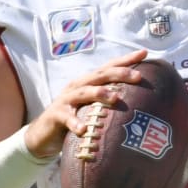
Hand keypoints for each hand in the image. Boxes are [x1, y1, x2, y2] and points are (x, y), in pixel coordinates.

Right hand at [24, 50, 146, 157]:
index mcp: (89, 82)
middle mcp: (78, 86)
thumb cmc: (75, 118)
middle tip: (138, 77)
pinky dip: (75, 123)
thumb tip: (142, 105)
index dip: (126, 60)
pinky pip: (67, 118)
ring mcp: (66, 100)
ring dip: (100, 94)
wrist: (43, 134)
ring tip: (115, 98)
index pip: (109, 67)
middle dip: (119, 74)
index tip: (144, 53)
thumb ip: (110, 104)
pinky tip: (83, 129)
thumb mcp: (93, 108)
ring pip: (84, 93)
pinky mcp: (56, 115)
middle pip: (100, 75)